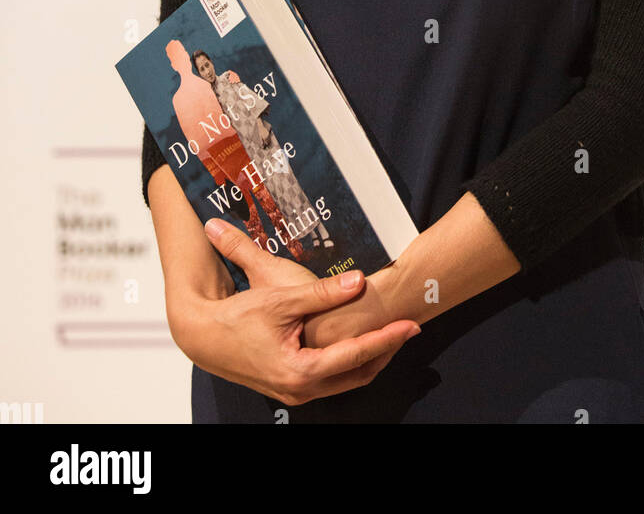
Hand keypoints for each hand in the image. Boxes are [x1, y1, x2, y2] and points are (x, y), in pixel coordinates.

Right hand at [167, 218, 420, 406]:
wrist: (202, 336)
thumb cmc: (238, 316)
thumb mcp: (281, 298)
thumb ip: (322, 292)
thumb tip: (360, 281)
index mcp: (300, 371)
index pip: (356, 356)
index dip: (386, 339)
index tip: (410, 324)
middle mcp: (300, 389)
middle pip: (357, 375)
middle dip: (385, 351)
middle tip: (408, 328)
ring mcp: (295, 391)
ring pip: (346, 381)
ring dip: (370, 358)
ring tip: (392, 334)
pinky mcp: (291, 385)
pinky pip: (332, 379)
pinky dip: (350, 362)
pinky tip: (359, 343)